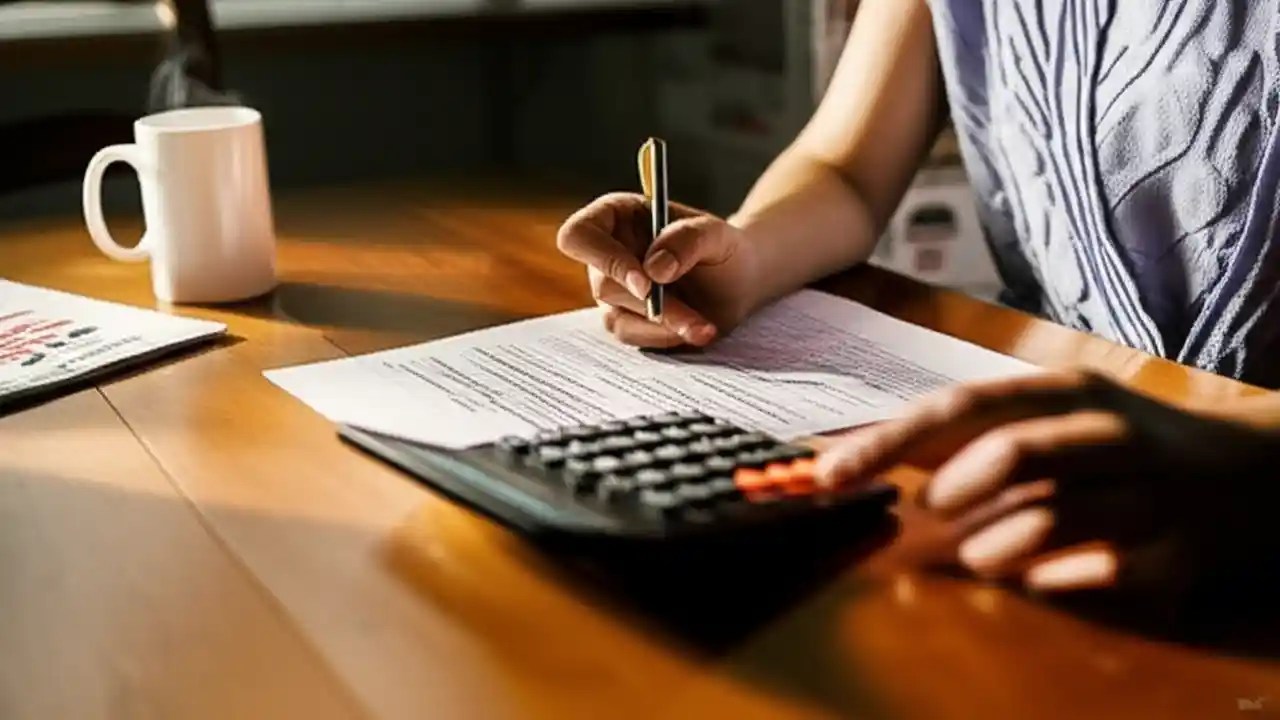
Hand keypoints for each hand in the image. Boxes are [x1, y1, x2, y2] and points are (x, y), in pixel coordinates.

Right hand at [556, 193, 759, 348]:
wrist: (740, 283)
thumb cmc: (723, 249)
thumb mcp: (715, 235)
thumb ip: (686, 240)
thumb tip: (654, 268)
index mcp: (616, 216)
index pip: (579, 235)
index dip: (603, 259)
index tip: (644, 281)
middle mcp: (608, 253)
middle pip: (602, 284)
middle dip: (649, 303)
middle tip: (689, 314)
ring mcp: (614, 291)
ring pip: (616, 317)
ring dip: (662, 325)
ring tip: (703, 325)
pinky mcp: (628, 321)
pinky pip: (632, 337)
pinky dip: (665, 338)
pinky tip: (696, 331)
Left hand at [816, 371, 1279, 597]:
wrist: (1256, 472)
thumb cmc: (1126, 442)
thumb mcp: (1053, 417)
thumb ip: (966, 434)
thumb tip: (867, 454)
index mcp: (1067, 390)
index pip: (964, 404)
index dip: (891, 437)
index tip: (828, 472)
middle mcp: (1111, 429)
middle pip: (1015, 446)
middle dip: (956, 485)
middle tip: (929, 509)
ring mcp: (1151, 488)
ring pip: (1056, 513)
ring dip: (998, 542)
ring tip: (981, 551)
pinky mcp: (1182, 549)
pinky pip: (1108, 569)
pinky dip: (1060, 578)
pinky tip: (1043, 578)